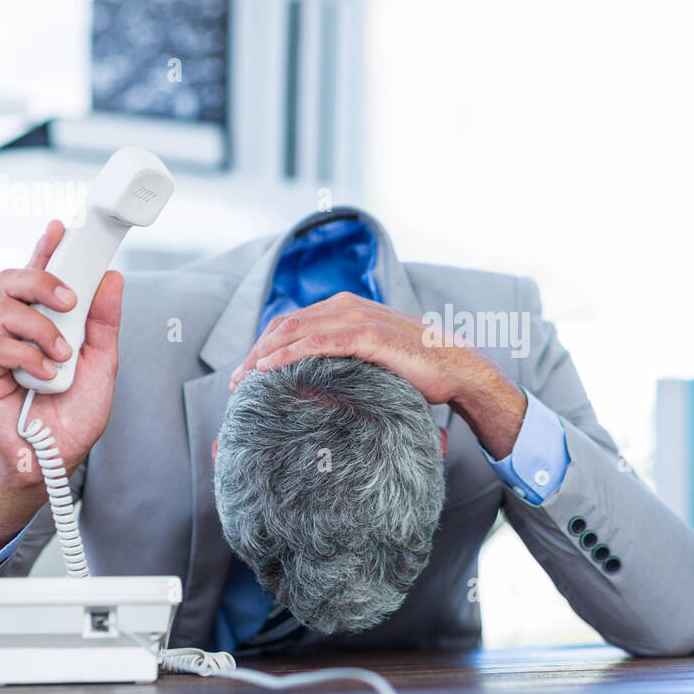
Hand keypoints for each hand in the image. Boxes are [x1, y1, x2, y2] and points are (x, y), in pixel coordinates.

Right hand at [0, 220, 123, 555]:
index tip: (61, 227)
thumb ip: (105, 323)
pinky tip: (46, 378)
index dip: (47, 248)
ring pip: (5, 310)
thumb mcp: (102, 365)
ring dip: (42, 330)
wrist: (56, 459)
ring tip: (62, 357)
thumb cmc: (75, 413)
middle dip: (42, 280)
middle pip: (12, 280)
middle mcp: (19, 330)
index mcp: (47, 322)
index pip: (42, 275)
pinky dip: (30, 359)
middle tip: (69, 301)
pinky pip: (1, 347)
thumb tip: (113, 278)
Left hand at [229, 292, 526, 457]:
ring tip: (243, 380)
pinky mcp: (367, 335)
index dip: (263, 346)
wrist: (457, 368)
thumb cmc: (417, 369)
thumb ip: (345, 361)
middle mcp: (346, 307)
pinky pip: (316, 343)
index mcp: (345, 308)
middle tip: (235, 382)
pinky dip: (287, 355)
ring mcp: (356, 319)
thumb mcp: (373, 360)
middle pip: (284, 325)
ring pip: (294, 332)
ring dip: (262, 356)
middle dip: (255, 352)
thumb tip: (318, 386)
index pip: (291, 323)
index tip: (246, 373)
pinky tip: (268, 370)